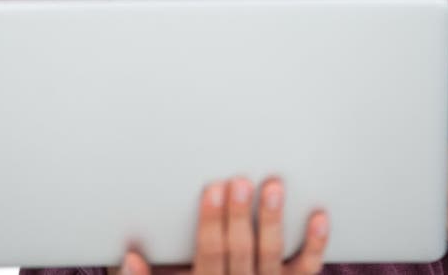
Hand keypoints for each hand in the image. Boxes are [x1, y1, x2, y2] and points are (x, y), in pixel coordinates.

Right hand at [112, 176, 328, 274]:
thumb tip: (129, 257)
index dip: (211, 223)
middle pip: (241, 252)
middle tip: (240, 182)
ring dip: (273, 221)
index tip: (212, 190)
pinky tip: (318, 216)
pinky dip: (314, 244)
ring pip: (273, 256)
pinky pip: (306, 268)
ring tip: (274, 187)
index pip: (209, 255)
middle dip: (239, 216)